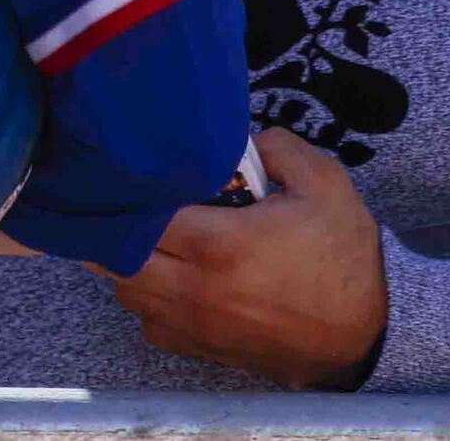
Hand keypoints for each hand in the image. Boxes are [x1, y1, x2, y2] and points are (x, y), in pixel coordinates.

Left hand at [109, 129, 387, 387]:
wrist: (369, 335)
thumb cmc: (345, 259)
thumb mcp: (326, 187)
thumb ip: (278, 149)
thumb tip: (239, 138)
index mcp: (218, 244)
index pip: (139, 216)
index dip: (131, 195)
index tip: (140, 181)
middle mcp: (196, 289)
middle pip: (118, 256)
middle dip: (121, 230)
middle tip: (138, 210)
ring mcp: (195, 324)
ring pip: (128, 293)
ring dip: (130, 266)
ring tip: (154, 243)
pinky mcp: (202, 349)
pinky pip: (150, 325)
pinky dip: (150, 304)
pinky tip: (172, 283)